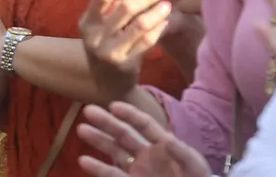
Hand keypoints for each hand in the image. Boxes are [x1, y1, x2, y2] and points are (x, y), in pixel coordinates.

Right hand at [76, 102, 207, 176]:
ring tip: (81, 129)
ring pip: (114, 151)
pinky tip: (84, 160)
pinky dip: (98, 168)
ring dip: (98, 140)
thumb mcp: (195, 167)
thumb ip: (181, 153)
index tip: (113, 105)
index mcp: (162, 145)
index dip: (129, 114)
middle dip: (107, 122)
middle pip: (124, 134)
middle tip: (88, 110)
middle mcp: (146, 154)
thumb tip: (166, 138)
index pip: (144, 125)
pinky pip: (112, 175)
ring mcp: (137, 170)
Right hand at [79, 0, 171, 103]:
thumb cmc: (107, 45)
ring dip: (157, 11)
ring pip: (139, 25)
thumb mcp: (101, 26)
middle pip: (124, 8)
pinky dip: (159, 29)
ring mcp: (109, 52)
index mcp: (86, 23)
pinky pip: (147, 41)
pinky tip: (165, 21)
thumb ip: (111, 4)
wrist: (109, 83)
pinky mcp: (125, 64)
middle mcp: (94, 37)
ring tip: (167, 4)